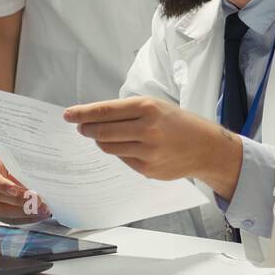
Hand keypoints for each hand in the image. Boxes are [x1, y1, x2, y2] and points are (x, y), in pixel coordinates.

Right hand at [0, 152, 51, 222]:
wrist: (11, 164)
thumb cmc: (15, 158)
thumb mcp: (18, 156)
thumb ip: (24, 166)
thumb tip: (39, 181)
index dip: (2, 185)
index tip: (15, 190)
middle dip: (20, 202)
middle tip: (38, 202)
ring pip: (3, 212)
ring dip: (25, 213)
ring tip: (42, 211)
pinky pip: (10, 219)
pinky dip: (26, 219)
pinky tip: (39, 215)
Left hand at [65, 96, 238, 189]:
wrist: (205, 148)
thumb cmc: (178, 123)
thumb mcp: (156, 106)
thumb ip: (128, 111)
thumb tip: (96, 117)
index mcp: (147, 108)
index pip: (105, 111)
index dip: (83, 113)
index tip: (68, 115)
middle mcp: (146, 129)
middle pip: (102, 131)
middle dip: (86, 129)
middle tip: (80, 127)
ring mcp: (147, 151)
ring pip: (109, 147)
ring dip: (99, 141)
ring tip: (99, 135)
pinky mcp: (147, 169)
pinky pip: (122, 159)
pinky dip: (118, 151)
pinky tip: (125, 146)